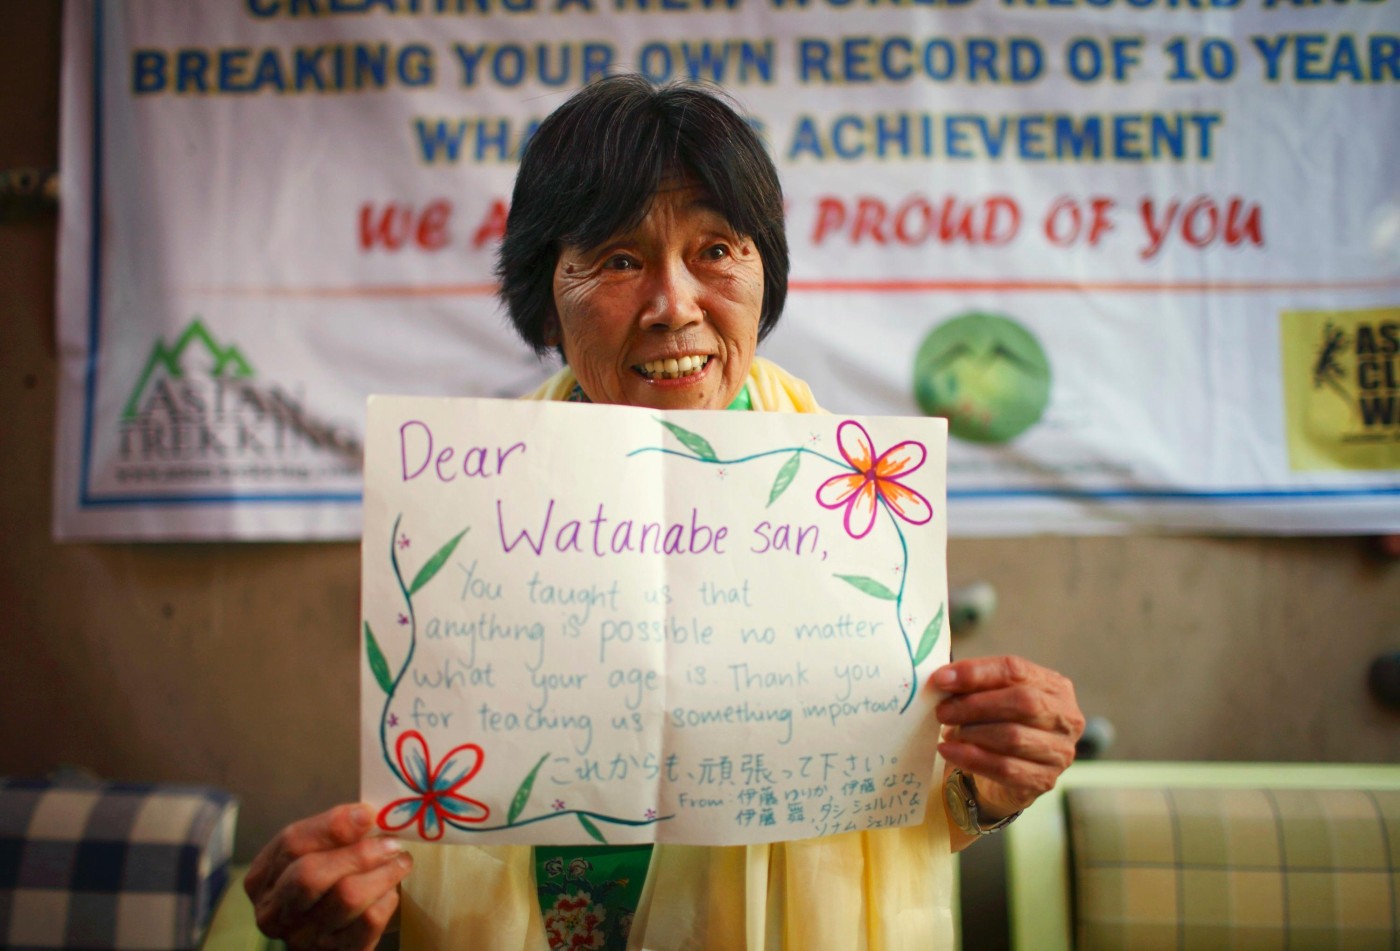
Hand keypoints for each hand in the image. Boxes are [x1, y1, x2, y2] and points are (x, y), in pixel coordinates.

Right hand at [244, 803, 412, 950]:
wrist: (328, 935)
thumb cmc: (323, 881)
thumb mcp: (313, 854)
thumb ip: (331, 832)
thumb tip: (364, 814)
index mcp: (262, 879)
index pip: (291, 844)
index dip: (332, 826)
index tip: (369, 814)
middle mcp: (274, 913)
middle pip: (311, 875)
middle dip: (358, 853)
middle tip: (391, 843)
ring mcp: (302, 938)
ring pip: (347, 897)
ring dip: (383, 873)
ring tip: (400, 861)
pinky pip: (368, 921)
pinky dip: (387, 899)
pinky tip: (390, 889)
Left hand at [932, 655, 1083, 820]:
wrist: (1005, 773)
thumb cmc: (999, 724)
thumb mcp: (991, 698)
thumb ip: (973, 686)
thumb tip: (943, 679)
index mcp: (1054, 686)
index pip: (1016, 670)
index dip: (976, 673)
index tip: (942, 679)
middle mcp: (1066, 717)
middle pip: (1022, 702)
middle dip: (975, 705)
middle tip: (943, 711)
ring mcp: (1060, 751)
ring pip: (1013, 737)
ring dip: (972, 733)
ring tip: (947, 732)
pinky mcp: (1045, 780)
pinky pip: (1005, 768)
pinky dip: (971, 758)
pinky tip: (949, 751)